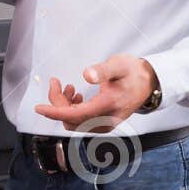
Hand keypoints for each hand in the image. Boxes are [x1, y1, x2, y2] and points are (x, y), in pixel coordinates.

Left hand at [32, 55, 158, 130]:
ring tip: (69, 88)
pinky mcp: (105, 123)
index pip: (75, 115)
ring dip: (66, 107)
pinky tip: (76, 96)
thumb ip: (103, 70)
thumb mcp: (119, 65)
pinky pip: (82, 123)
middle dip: (58, 103)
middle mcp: (107, 120)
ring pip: (75, 122)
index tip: (38, 108)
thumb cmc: (134, 72)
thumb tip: (87, 74)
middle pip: (71, 119)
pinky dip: (73, 110)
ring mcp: (106, 124)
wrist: (150, 83)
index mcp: (109, 105)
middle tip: (57, 83)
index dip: (54, 112)